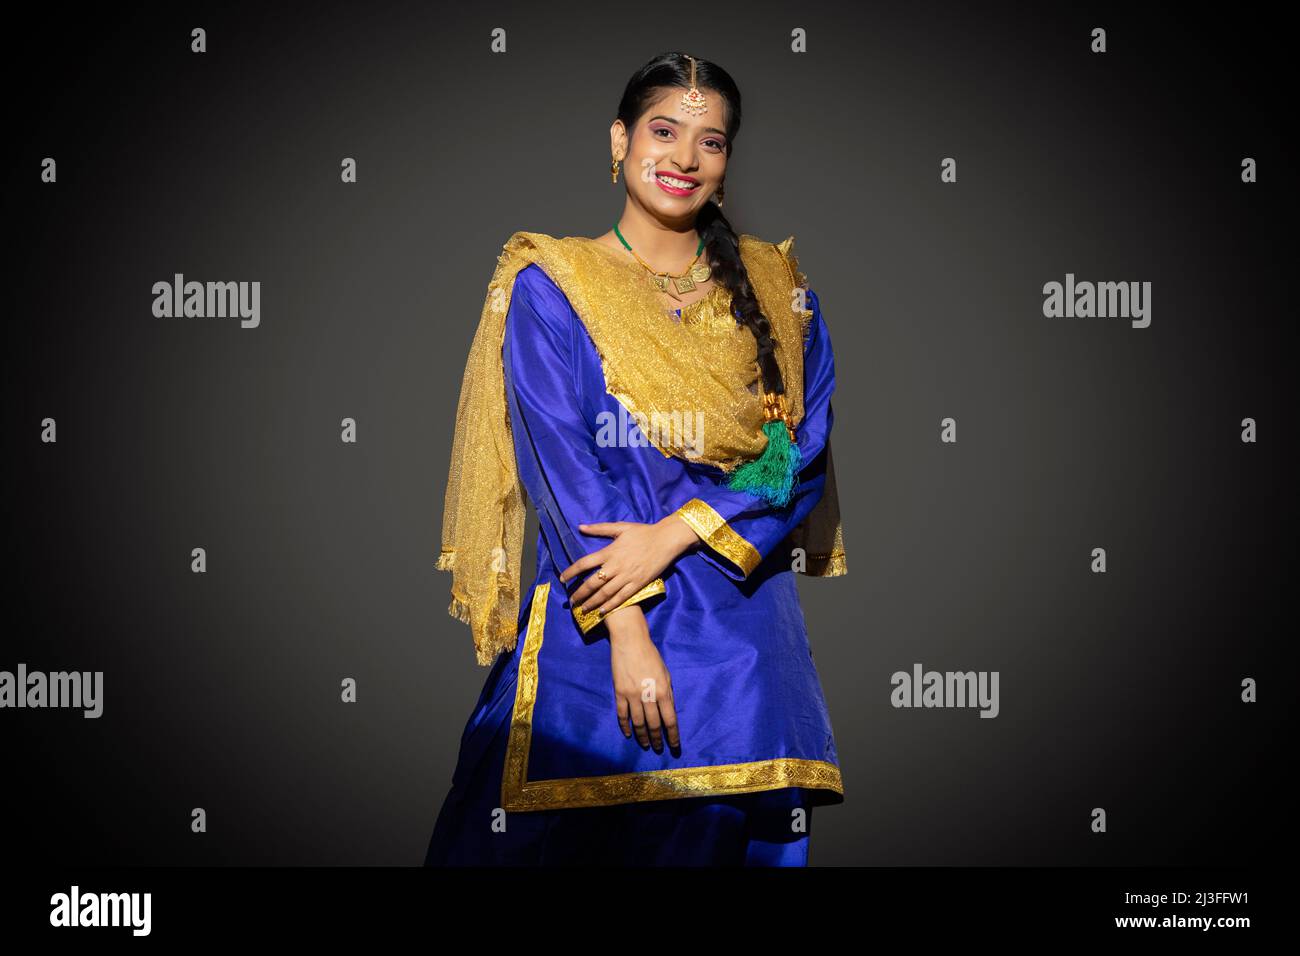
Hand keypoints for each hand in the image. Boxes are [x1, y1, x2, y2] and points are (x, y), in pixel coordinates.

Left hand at [559, 514, 698, 614]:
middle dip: (580, 593)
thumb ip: (599, 528)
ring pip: (605, 593)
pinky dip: (610, 605)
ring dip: (592, 602)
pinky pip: (621, 597)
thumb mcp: (620, 527)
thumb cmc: (643, 532)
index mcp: (610, 551)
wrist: (666, 540)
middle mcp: (616, 566)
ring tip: (583, 609)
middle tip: (571, 601)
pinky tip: (602, 611)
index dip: (571, 572)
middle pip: (593, 583)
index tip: (562, 579)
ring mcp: (627, 576)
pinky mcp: (638, 584)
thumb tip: (581, 526)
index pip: (585, 563)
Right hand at [605, 606, 678, 750]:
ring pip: (638, 723)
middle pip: (654, 725)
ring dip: (642, 737)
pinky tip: (628, 734)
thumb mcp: (666, 674)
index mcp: (663, 690)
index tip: (675, 747)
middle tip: (659, 749)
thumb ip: (667, 693)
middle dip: (657, 740)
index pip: (670, 720)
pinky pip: (622, 714)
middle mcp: (648, 695)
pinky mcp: (619, 692)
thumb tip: (667, 712)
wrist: (630, 641)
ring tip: (646, 745)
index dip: (673, 736)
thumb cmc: (651, 656)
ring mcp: (632, 695)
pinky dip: (625, 727)